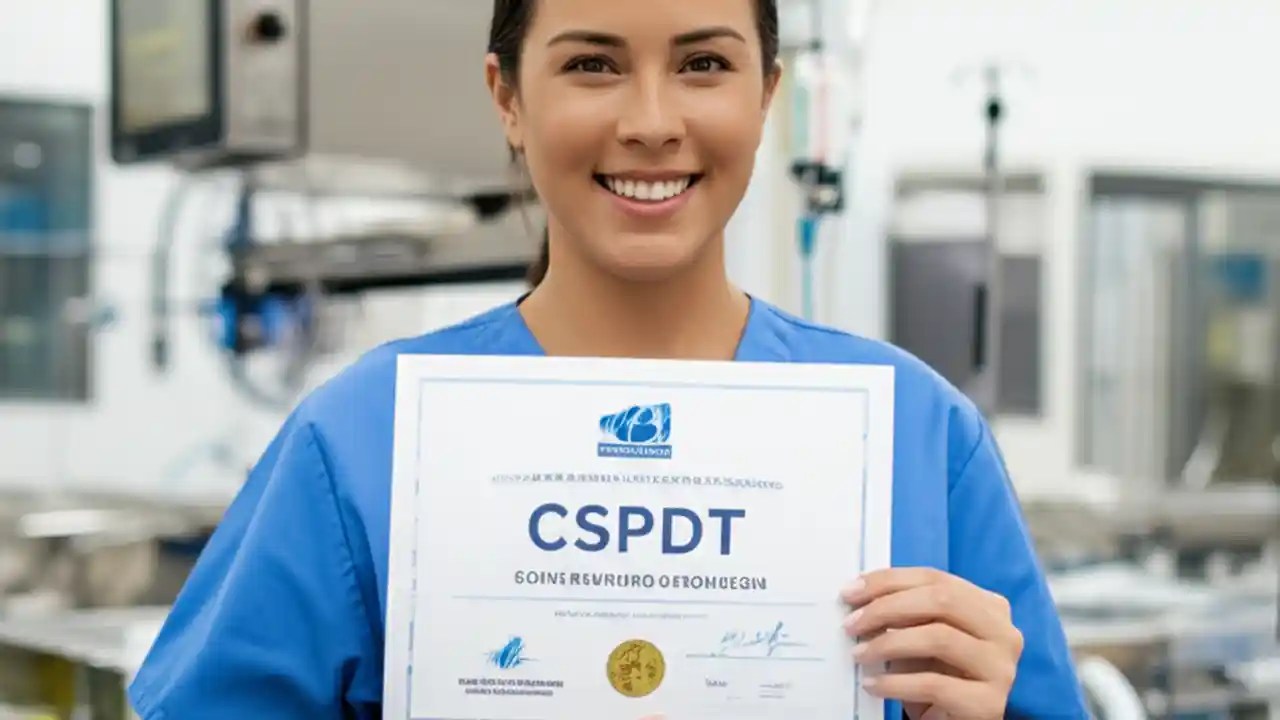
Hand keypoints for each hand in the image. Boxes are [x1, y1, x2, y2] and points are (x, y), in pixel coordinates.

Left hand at [841, 568, 1023, 719]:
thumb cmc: (939, 676)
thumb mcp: (923, 638)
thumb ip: (905, 614)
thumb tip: (858, 597)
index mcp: (989, 607)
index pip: (935, 578)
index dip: (888, 581)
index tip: (851, 592)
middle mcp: (1003, 632)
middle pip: (941, 600)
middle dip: (887, 607)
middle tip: (852, 623)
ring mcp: (1001, 668)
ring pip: (939, 637)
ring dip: (888, 643)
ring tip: (859, 654)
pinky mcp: (989, 704)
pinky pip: (934, 684)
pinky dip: (896, 683)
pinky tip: (873, 685)